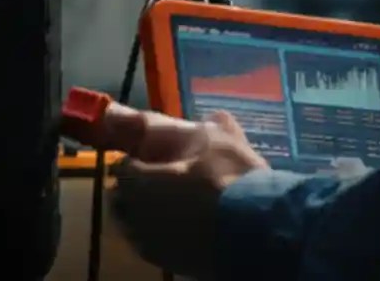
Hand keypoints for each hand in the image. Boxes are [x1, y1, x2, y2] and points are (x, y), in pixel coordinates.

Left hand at [108, 109, 268, 278]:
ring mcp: (149, 244)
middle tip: (171, 179)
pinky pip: (156, 243)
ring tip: (182, 205)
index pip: (122, 166)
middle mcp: (134, 215)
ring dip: (150, 212)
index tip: (162, 157)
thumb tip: (214, 116)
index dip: (141, 159)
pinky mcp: (167, 264)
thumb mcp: (218, 139)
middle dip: (139, 187)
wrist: (257, 230)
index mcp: (137, 181)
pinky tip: (191, 226)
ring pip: (138, 223)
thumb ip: (208, 124)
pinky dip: (166, 233)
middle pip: (124, 197)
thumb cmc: (230, 179)